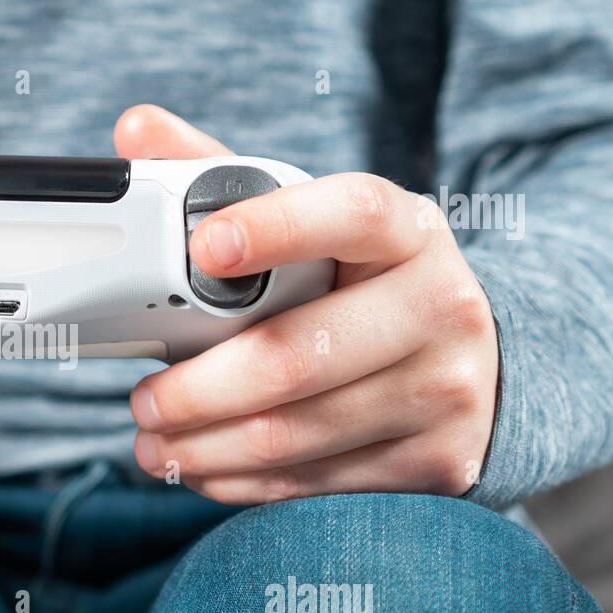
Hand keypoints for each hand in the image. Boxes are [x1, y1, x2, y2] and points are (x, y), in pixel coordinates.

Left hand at [116, 105, 498, 503]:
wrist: (475, 364)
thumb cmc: (367, 285)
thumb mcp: (318, 225)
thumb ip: (226, 176)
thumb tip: (136, 128)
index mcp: (408, 231)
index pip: (350, 214)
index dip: (275, 227)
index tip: (202, 247)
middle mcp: (439, 307)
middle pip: (296, 356)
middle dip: (198, 389)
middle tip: (142, 400)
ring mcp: (443, 391)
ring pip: (293, 433)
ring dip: (203, 447)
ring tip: (152, 442)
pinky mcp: (435, 461)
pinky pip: (313, 483)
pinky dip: (240, 483)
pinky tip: (200, 469)